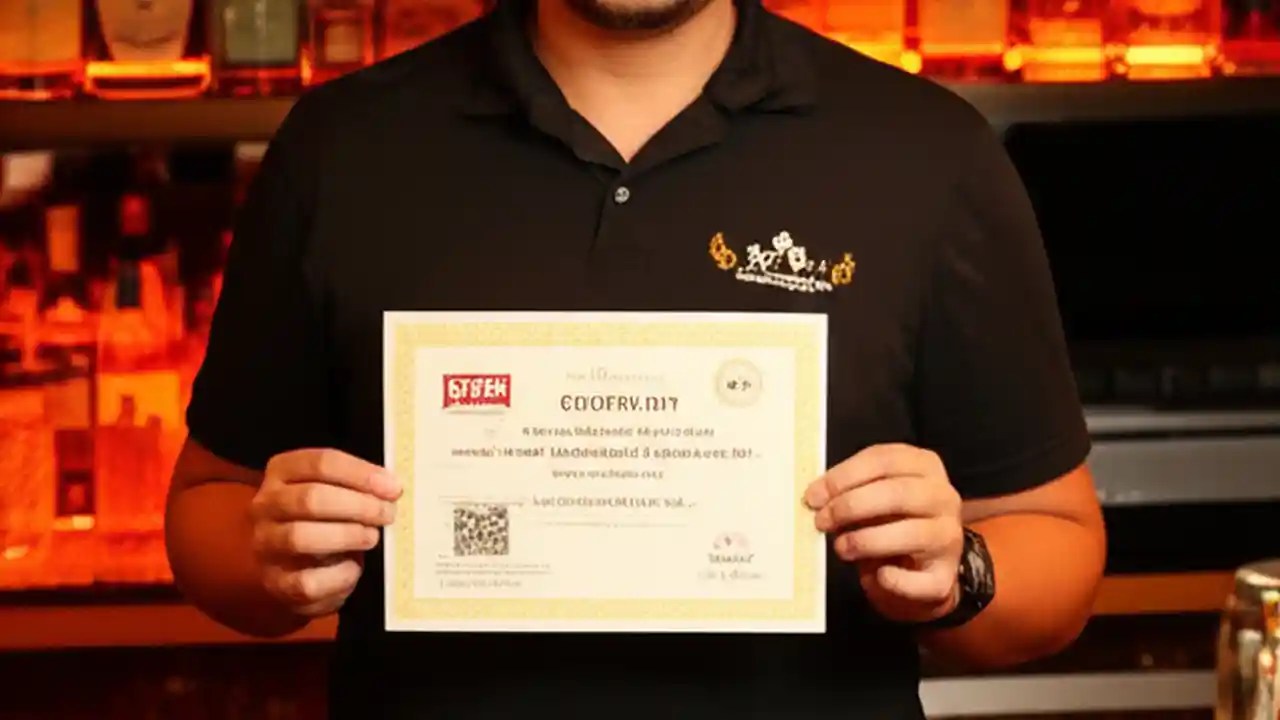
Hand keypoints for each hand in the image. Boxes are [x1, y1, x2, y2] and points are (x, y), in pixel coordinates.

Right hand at [250, 449, 401, 617]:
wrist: (297, 567)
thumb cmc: (324, 519)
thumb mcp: (336, 491)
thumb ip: (358, 485)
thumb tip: (391, 487)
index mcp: (281, 471)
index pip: (320, 463)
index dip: (361, 475)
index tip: (393, 488)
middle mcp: (265, 505)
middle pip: (311, 498)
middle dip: (358, 506)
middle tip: (387, 514)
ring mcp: (265, 544)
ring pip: (302, 536)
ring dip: (348, 535)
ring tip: (372, 536)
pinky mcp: (275, 582)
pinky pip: (308, 580)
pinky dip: (339, 574)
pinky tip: (353, 566)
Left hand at [804, 443, 963, 623]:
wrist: (919, 567)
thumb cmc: (889, 521)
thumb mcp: (872, 495)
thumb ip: (849, 490)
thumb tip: (816, 497)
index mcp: (924, 466)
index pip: (884, 460)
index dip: (844, 477)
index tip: (814, 495)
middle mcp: (943, 496)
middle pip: (898, 493)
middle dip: (852, 506)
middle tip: (822, 520)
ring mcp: (949, 536)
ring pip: (911, 533)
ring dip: (866, 541)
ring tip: (841, 547)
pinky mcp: (945, 575)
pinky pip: (922, 580)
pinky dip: (896, 579)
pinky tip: (877, 576)